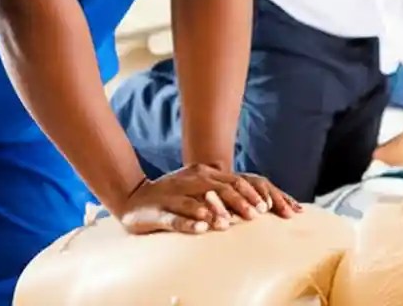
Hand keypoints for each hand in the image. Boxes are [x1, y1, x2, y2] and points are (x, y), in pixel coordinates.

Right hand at [117, 163, 300, 234]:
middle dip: (241, 202)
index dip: (252, 194)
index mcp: (203, 174)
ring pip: (198, 202)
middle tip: (256, 216)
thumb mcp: (199, 188)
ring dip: (216, 213)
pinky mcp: (158, 212)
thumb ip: (222, 193)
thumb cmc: (174, 195)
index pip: (234, 181)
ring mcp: (174, 195)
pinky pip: (176, 217)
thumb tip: (255, 205)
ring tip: (229, 224)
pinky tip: (202, 228)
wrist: (134, 199)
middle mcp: (190, 180)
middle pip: (221, 189)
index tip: (268, 208)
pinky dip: (190, 222)